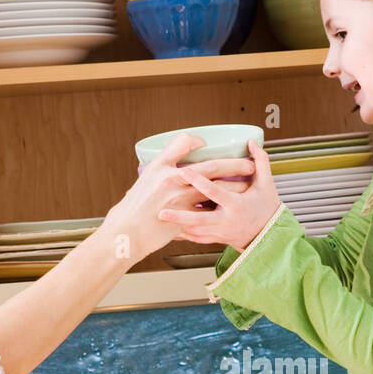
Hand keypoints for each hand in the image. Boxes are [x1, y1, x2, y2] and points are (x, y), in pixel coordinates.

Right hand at [103, 132, 236, 261]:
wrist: (124, 233)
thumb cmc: (131, 210)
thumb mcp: (142, 182)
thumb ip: (159, 174)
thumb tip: (172, 172)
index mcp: (159, 166)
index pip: (183, 142)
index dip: (197, 140)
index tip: (206, 143)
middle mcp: (171, 179)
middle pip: (211, 166)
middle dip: (233, 164)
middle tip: (248, 164)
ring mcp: (179, 199)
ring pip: (216, 189)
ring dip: (235, 186)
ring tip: (248, 185)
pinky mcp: (184, 218)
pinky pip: (209, 212)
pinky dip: (223, 209)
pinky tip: (233, 208)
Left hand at [157, 139, 280, 250]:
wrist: (269, 237)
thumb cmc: (267, 210)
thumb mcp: (267, 185)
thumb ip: (260, 162)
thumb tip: (252, 142)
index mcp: (236, 205)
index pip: (215, 191)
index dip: (199, 181)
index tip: (183, 171)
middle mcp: (226, 221)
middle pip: (199, 219)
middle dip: (179, 217)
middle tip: (161, 212)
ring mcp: (220, 232)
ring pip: (195, 231)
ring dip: (177, 226)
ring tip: (160, 221)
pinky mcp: (217, 239)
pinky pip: (197, 239)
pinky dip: (183, 234)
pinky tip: (170, 229)